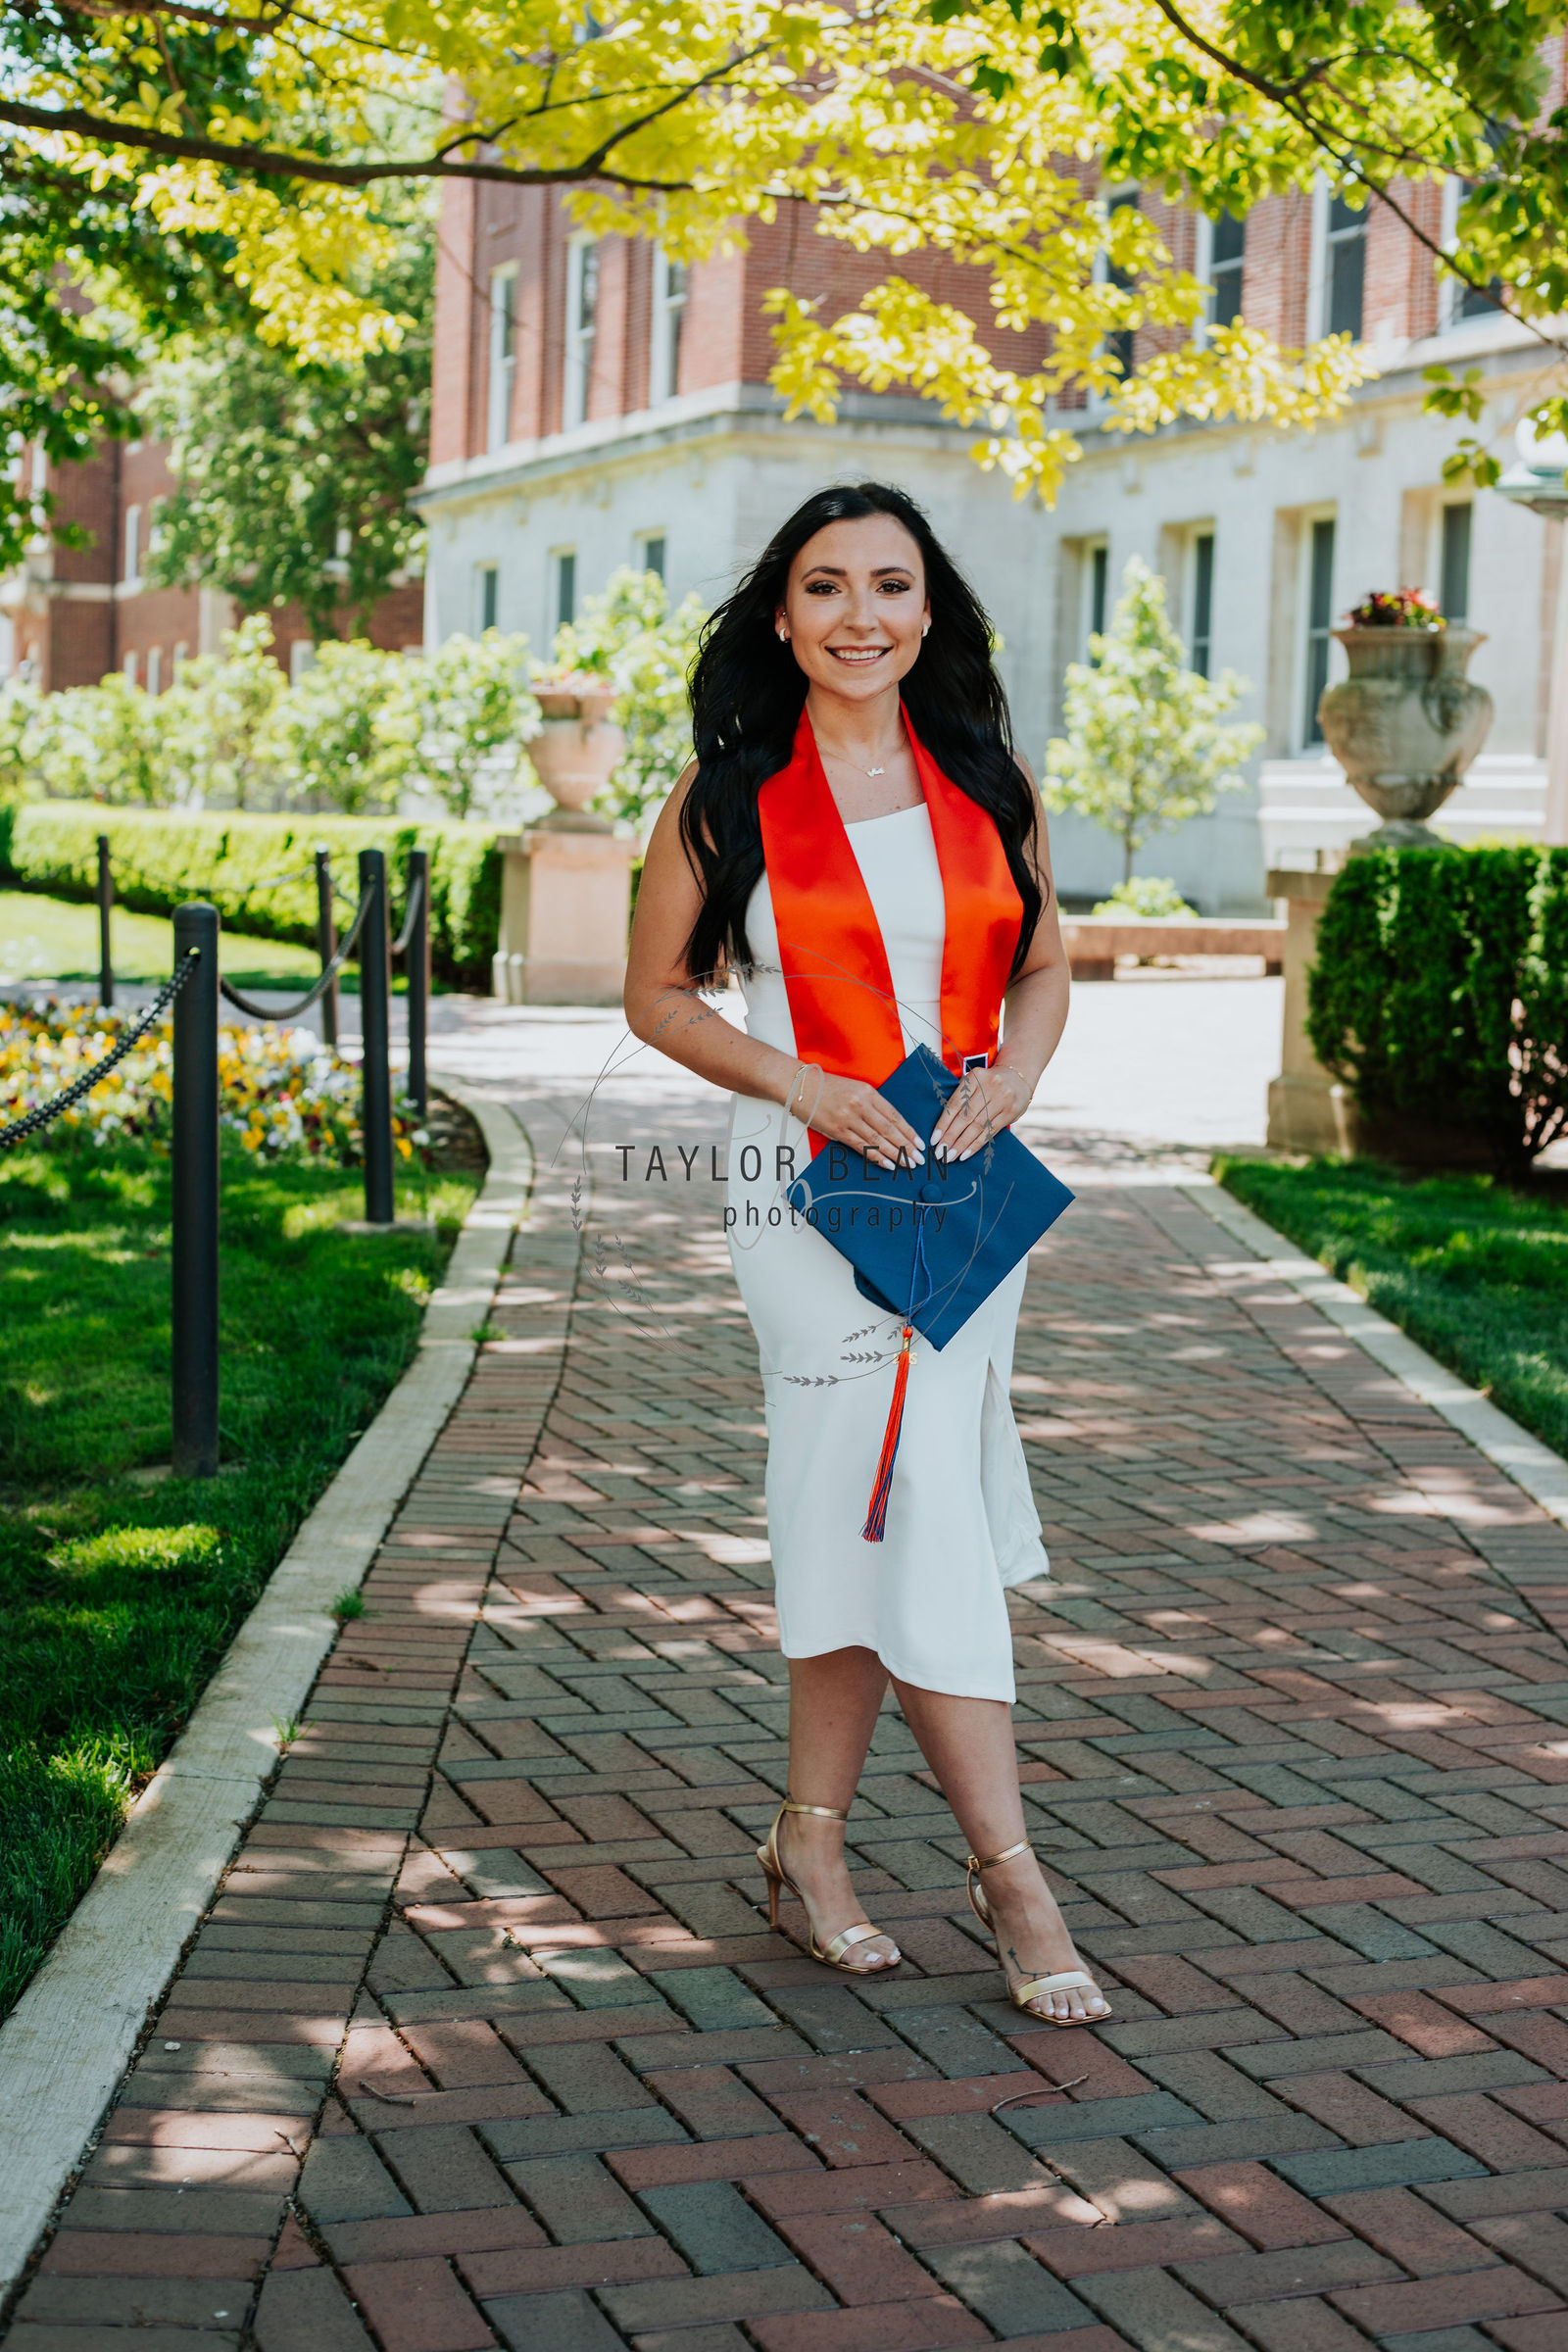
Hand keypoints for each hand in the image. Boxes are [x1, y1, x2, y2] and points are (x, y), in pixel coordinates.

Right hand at [790, 1068, 925, 1170]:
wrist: (800, 1086)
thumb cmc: (828, 1087)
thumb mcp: (855, 1088)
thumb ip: (872, 1104)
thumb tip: (890, 1126)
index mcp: (868, 1092)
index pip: (894, 1115)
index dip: (909, 1132)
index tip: (920, 1144)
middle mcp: (860, 1104)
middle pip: (889, 1130)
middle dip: (906, 1146)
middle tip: (919, 1159)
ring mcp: (848, 1118)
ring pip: (877, 1139)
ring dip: (894, 1154)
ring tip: (907, 1164)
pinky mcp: (836, 1130)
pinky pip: (860, 1146)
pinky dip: (875, 1156)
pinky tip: (887, 1164)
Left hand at [931, 1062, 1030, 1161]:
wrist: (1018, 1077)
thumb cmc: (988, 1083)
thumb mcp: (974, 1082)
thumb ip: (961, 1098)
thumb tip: (941, 1128)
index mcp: (975, 1077)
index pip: (955, 1104)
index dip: (943, 1124)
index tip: (934, 1140)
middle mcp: (989, 1087)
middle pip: (965, 1117)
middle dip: (951, 1137)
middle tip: (940, 1153)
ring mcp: (1002, 1099)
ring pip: (977, 1126)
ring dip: (962, 1144)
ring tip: (950, 1156)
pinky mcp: (1010, 1112)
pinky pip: (990, 1132)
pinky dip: (976, 1144)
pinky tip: (966, 1154)